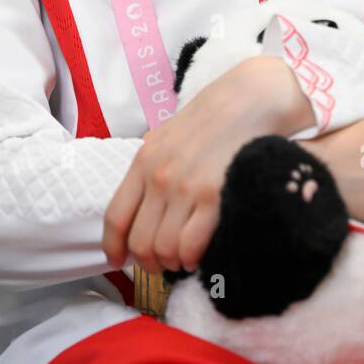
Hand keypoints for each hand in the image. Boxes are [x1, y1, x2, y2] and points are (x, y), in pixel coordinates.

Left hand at [102, 56, 314, 274]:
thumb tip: (141, 204)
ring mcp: (186, 188)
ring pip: (165, 250)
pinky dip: (192, 259)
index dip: (113, 247)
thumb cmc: (212, 118)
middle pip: (140, 241)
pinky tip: (199, 255)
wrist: (250, 99)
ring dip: (173, 262)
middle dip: (149, 262)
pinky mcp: (214, 196)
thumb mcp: (167, 136)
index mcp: (143, 161)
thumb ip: (151, 168)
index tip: (118, 261)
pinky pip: (191, 246)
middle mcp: (160, 177)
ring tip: (183, 259)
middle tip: (162, 264)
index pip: (116, 217)